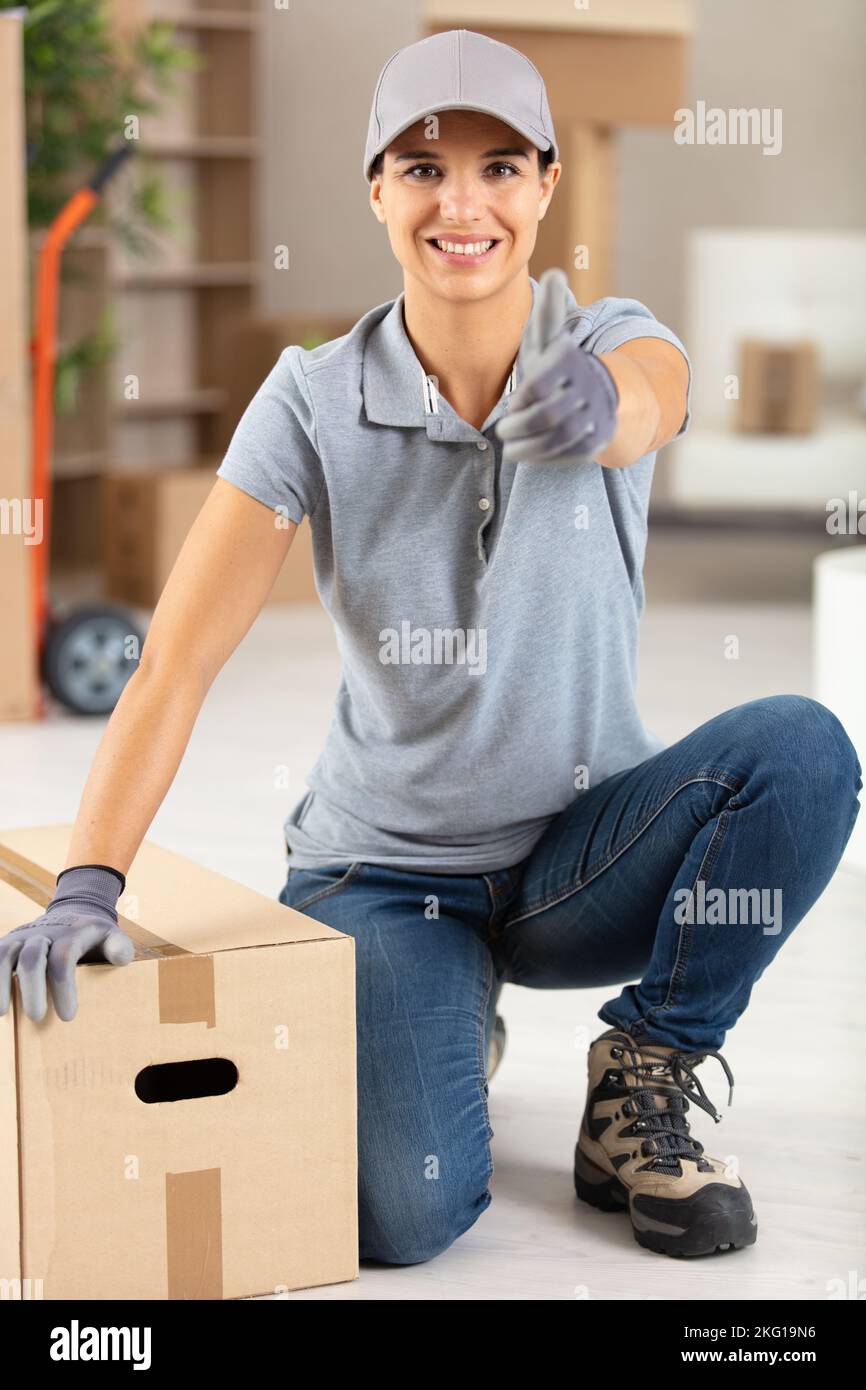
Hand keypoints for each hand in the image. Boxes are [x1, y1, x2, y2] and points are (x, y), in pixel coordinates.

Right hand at [0, 865, 133, 1021]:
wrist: (74, 912)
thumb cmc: (94, 937)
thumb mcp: (113, 936)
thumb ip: (120, 947)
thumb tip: (119, 959)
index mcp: (71, 934)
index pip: (64, 959)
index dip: (63, 987)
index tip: (68, 1016)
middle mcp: (43, 933)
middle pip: (32, 957)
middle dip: (32, 988)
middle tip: (37, 1017)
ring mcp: (22, 937)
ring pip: (4, 953)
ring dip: (0, 982)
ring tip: (2, 1012)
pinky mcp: (8, 943)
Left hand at [495, 267, 618, 463]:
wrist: (603, 396)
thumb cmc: (562, 365)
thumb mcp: (551, 338)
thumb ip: (547, 313)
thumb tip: (554, 272)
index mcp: (571, 361)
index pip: (538, 386)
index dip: (521, 399)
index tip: (514, 402)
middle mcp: (588, 388)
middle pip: (544, 416)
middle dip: (518, 426)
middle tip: (504, 430)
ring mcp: (595, 416)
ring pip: (554, 438)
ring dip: (526, 446)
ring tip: (510, 447)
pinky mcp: (595, 441)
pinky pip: (564, 454)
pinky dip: (541, 457)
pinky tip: (525, 454)